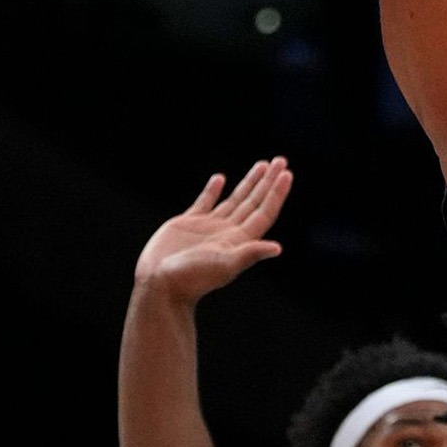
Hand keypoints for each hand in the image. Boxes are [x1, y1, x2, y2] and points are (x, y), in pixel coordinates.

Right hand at [133, 157, 293, 304]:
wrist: (160, 285)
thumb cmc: (192, 278)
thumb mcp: (224, 265)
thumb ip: (249, 253)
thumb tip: (277, 248)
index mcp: (240, 240)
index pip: (264, 212)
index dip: (276, 193)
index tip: (287, 173)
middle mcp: (228, 231)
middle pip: (254, 201)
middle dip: (267, 181)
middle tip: (281, 160)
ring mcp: (209, 227)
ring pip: (235, 199)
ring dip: (249, 182)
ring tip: (262, 164)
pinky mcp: (187, 224)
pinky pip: (205, 202)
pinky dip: (213, 190)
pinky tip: (221, 178)